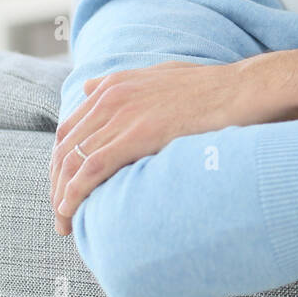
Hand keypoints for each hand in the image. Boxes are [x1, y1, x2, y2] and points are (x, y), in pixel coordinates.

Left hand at [50, 60, 246, 235]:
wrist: (240, 89)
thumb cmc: (211, 87)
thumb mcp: (159, 74)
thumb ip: (122, 82)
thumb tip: (90, 88)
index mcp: (113, 85)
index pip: (69, 129)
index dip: (61, 162)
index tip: (65, 187)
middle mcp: (110, 98)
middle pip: (64, 148)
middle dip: (57, 183)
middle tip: (62, 212)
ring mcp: (122, 115)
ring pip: (72, 161)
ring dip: (62, 195)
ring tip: (65, 222)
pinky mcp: (136, 135)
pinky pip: (90, 169)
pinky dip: (75, 192)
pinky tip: (72, 212)